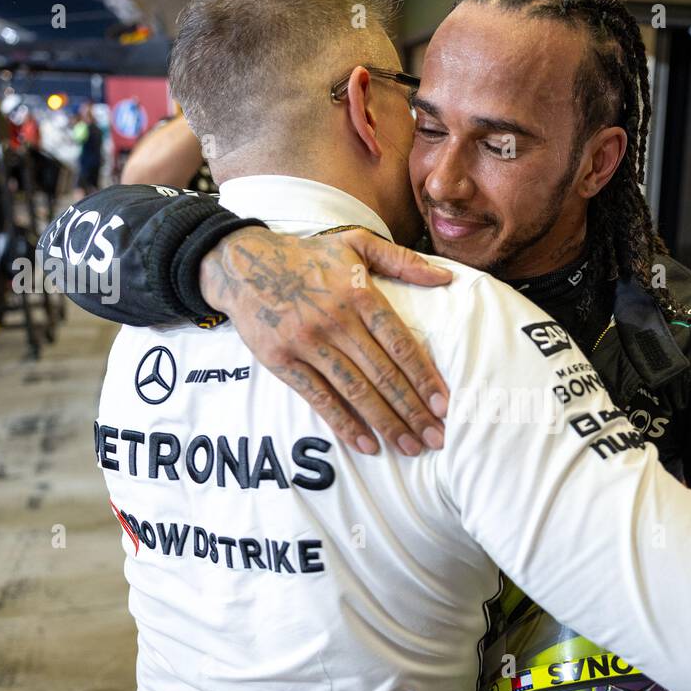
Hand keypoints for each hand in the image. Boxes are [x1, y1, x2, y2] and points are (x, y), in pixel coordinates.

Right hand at [200, 227, 453, 455]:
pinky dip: (345, 424)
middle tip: (436, 438)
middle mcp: (337, 321)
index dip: (424, 377)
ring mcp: (308, 344)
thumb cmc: (308, 257)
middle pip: (383, 374)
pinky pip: (320, 399)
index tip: (443, 405)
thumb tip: (446, 277)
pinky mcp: (283, 362)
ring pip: (356, 391)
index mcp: (360, 295)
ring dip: (387, 423)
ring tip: (411, 447)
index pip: (400, 344)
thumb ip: (403, 261)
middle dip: (413, 410)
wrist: (244, 265)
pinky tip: (367, 444)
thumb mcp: (356, 243)